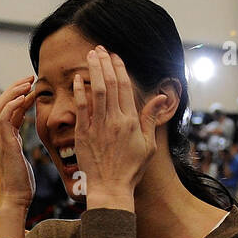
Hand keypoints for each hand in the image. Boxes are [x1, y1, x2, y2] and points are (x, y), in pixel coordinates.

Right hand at [0, 76, 39, 205]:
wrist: (15, 198)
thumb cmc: (22, 183)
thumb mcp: (24, 157)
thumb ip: (22, 143)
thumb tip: (27, 136)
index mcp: (6, 138)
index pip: (10, 110)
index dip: (20, 96)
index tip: (33, 86)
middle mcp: (1, 136)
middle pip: (2, 103)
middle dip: (15, 88)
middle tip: (30, 77)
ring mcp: (1, 139)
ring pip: (0, 106)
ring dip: (14, 91)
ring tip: (27, 82)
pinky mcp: (5, 143)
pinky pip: (4, 118)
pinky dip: (12, 104)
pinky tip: (24, 96)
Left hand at [73, 46, 167, 208]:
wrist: (111, 189)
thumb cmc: (130, 169)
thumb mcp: (147, 145)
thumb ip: (150, 119)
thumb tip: (161, 97)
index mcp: (131, 121)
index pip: (125, 88)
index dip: (120, 69)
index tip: (115, 56)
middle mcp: (114, 120)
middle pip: (110, 85)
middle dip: (105, 64)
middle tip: (100, 49)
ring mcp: (98, 126)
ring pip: (96, 91)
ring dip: (93, 71)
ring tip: (90, 55)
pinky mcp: (83, 134)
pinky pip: (81, 108)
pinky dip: (78, 92)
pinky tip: (76, 79)